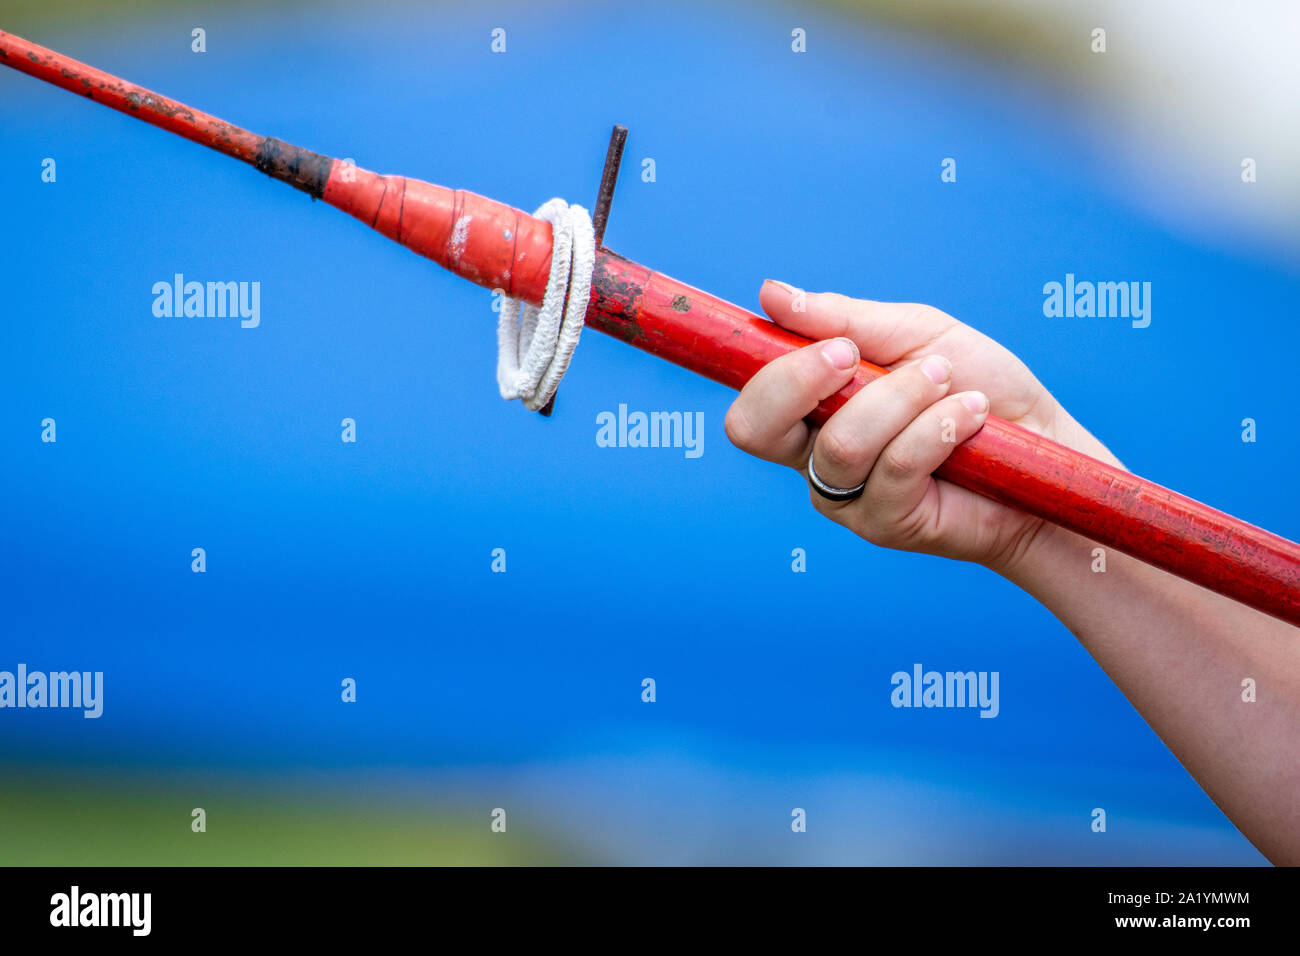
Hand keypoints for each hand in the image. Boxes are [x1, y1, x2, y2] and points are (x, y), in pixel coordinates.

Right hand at [724, 280, 1123, 574]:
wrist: (1049, 447)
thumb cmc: (982, 386)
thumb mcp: (915, 334)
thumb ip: (843, 318)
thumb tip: (769, 293)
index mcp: (812, 409)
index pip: (751, 399)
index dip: (772, 369)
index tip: (834, 344)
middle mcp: (816, 456)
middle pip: (754, 430)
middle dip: (803, 381)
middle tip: (859, 358)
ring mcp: (847, 496)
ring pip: (841, 443)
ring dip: (904, 398)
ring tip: (950, 384)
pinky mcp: (887, 523)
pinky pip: (896, 466)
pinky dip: (940, 428)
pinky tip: (972, 417)